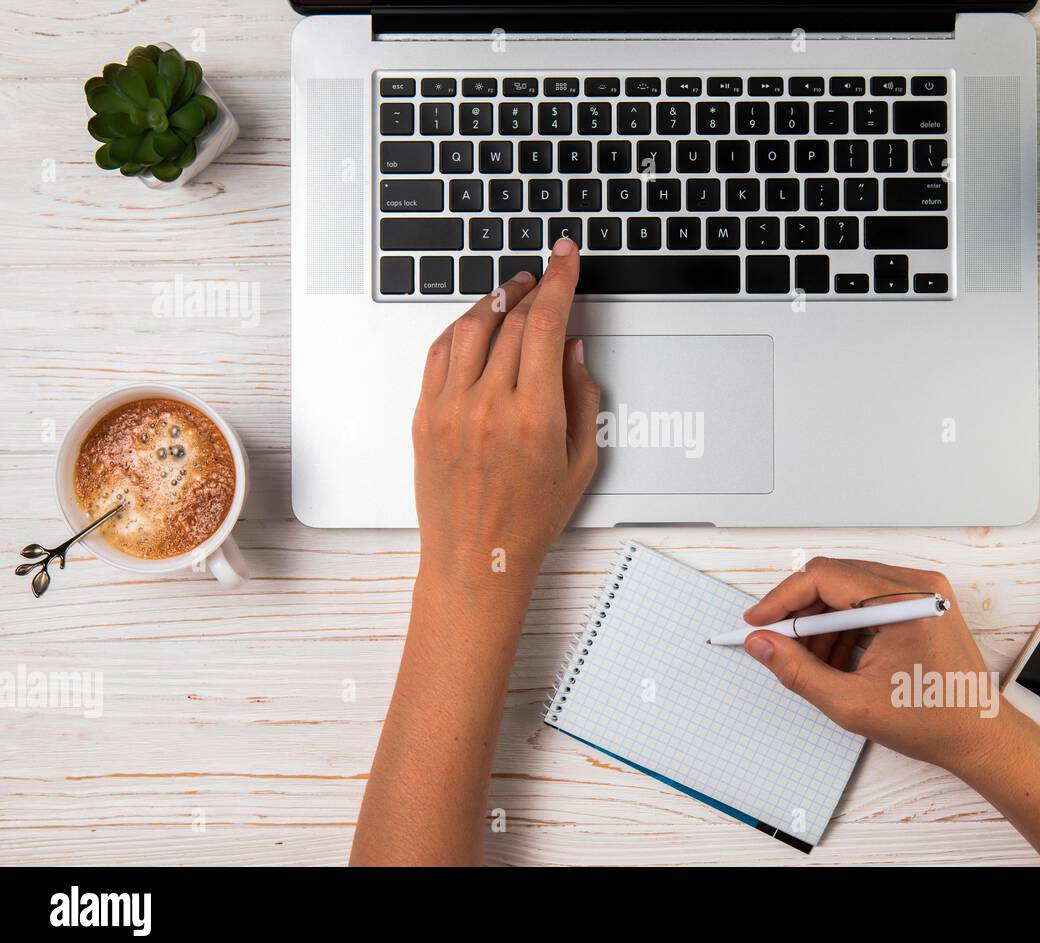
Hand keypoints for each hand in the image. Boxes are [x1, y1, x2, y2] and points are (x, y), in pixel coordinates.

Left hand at [411, 239, 599, 592]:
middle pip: (511, 320)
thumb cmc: (530, 519)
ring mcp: (451, 408)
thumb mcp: (580, 462)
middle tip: (546, 274)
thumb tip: (573, 349)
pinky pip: (438, 354)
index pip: (547, 324)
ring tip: (513, 292)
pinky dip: (458, 328)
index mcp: (535, 415)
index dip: (560, 280)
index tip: (565, 256)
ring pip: (469, 327)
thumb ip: (582, 399)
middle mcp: (489, 405)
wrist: (477, 558)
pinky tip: (476, 324)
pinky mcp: (425, 415)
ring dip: (494, 300)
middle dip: (534, 286)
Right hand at [742, 557, 1000, 772]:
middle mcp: (916, 586)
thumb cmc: (933, 720)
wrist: (979, 735)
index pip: (825, 578)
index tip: (757, 622)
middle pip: (834, 578)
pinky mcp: (920, 602)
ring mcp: (921, 591)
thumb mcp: (851, 703)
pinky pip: (866, 599)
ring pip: (847, 588)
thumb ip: (798, 671)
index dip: (782, 599)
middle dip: (800, 613)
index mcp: (904, 602)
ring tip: (813, 663)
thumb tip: (762, 644)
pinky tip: (836, 659)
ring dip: (821, 622)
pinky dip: (843, 625)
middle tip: (778, 644)